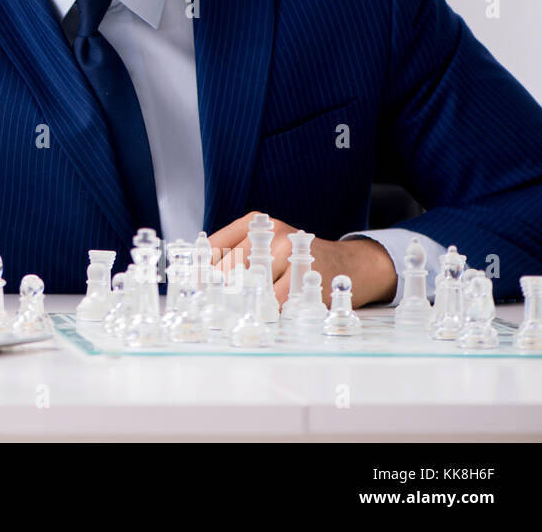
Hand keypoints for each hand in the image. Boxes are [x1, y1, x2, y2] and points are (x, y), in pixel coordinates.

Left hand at [205, 211, 398, 307]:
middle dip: (218, 294)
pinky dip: (267, 313)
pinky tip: (264, 319)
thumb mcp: (265, 246)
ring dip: (241, 306)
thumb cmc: (296, 260)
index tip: (191, 292)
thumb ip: (233, 257)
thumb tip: (195, 281)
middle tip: (209, 313)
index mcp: (254, 222)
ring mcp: (291, 251)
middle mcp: (270, 232)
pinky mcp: (308, 275)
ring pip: (251, 286)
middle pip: (229, 269)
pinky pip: (277, 301)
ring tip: (234, 319)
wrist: (350, 264)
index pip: (212, 248)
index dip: (199, 273)